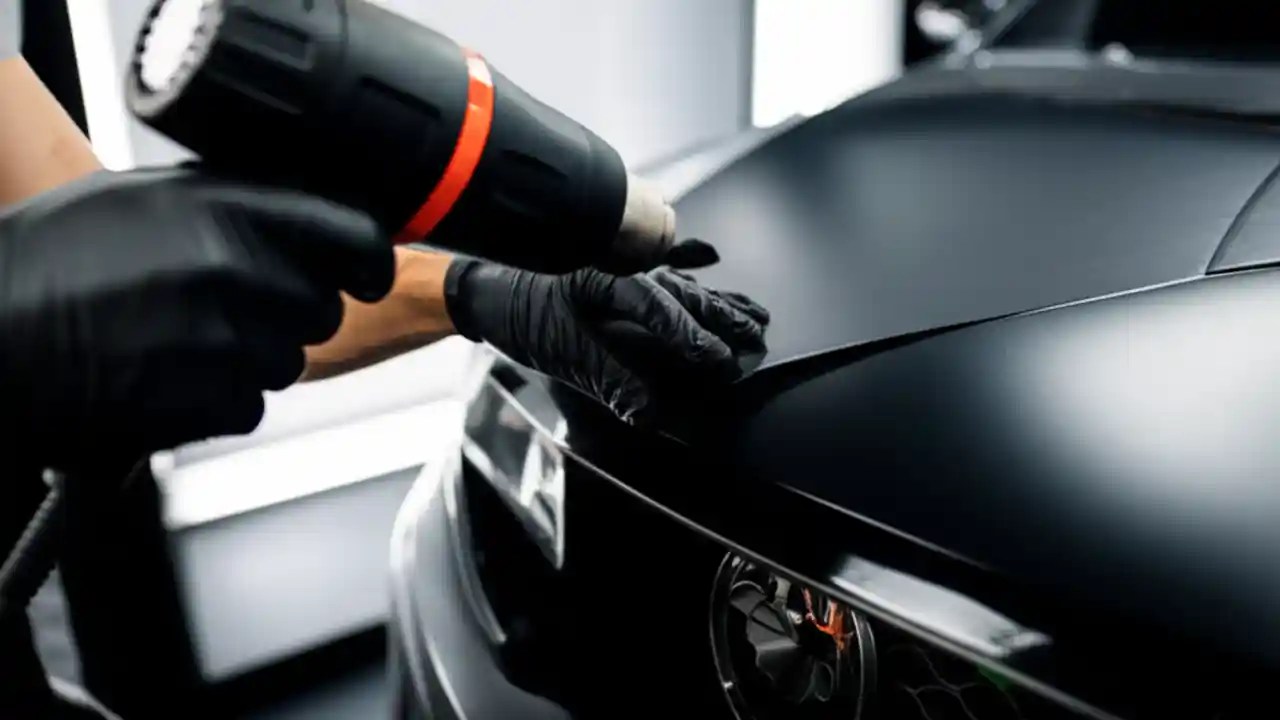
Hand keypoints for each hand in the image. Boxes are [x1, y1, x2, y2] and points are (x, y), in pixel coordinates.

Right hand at [0, 168, 392, 463]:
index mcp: (228, 206)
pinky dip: (216, 400)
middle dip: (288, 312)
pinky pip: (248, 406)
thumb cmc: (51, 261)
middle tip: (224, 305)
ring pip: (288, 361)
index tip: (365, 273)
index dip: (368, 260)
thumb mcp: (147, 199)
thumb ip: (238, 203)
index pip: (357, 236)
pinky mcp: (205, 400)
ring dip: (248, 358)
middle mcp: (236, 268)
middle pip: (323, 307)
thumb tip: (310, 216)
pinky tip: (164, 374)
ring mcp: (224, 338)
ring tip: (177, 338)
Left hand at [444, 258, 768, 423]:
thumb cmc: (522, 314)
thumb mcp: (563, 352)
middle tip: (754, 340)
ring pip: (682, 282)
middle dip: (722, 318)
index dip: (689, 335)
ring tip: (754, 316)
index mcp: (607, 281)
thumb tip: (646, 412)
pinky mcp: (621, 272)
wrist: (488, 289)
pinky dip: (691, 264)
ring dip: (719, 301)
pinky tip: (709, 257)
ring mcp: (625, 267)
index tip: (717, 360)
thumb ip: (608, 379)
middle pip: (683, 292)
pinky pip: (665, 267)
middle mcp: (623, 268)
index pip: (658, 307)